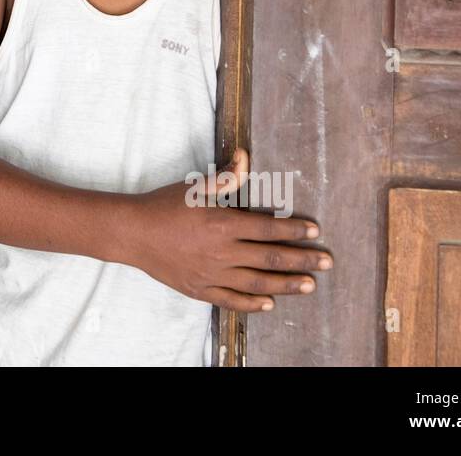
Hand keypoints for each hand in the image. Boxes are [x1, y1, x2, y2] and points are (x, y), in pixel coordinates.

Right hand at [119, 148, 331, 311]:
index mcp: (223, 224)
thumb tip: (245, 157)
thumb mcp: (194, 188)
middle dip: (303, 259)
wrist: (132, 233)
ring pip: (258, 283)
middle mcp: (222, 252)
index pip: (268, 227)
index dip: (294, 229)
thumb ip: (225, 178)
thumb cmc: (163, 207)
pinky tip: (270, 303)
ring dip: (287, 284)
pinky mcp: (200, 290)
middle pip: (271, 258)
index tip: (315, 232)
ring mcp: (212, 274)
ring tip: (309, 285)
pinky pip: (232, 301)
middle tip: (327, 262)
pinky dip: (253, 304)